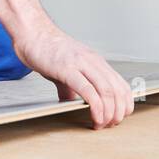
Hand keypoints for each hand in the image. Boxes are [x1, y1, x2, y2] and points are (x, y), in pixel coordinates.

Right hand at [13, 27, 134, 128]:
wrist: (33, 33)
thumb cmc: (48, 50)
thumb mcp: (68, 70)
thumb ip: (73, 87)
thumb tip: (73, 104)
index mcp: (96, 62)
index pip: (122, 85)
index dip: (125, 104)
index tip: (119, 117)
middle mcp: (93, 61)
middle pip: (118, 90)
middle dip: (118, 112)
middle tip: (111, 125)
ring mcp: (81, 64)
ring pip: (107, 91)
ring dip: (109, 113)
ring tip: (102, 124)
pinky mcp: (67, 69)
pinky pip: (88, 91)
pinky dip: (96, 107)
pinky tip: (95, 117)